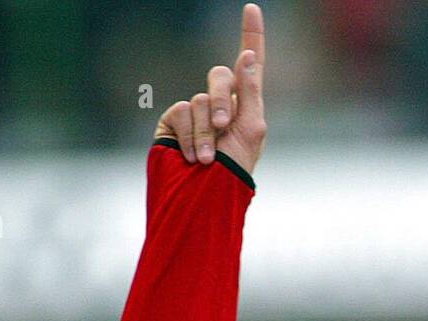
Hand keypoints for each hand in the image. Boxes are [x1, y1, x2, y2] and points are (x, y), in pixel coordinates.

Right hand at [154, 3, 266, 174]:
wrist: (207, 194)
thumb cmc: (235, 167)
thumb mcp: (251, 129)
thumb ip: (249, 91)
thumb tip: (248, 55)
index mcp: (247, 105)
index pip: (249, 65)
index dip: (251, 36)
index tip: (252, 8)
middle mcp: (222, 103)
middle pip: (221, 76)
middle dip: (223, 100)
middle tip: (223, 126)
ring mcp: (197, 111)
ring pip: (200, 100)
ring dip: (206, 132)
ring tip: (209, 158)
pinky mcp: (175, 121)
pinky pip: (181, 112)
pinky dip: (190, 135)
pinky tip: (194, 157)